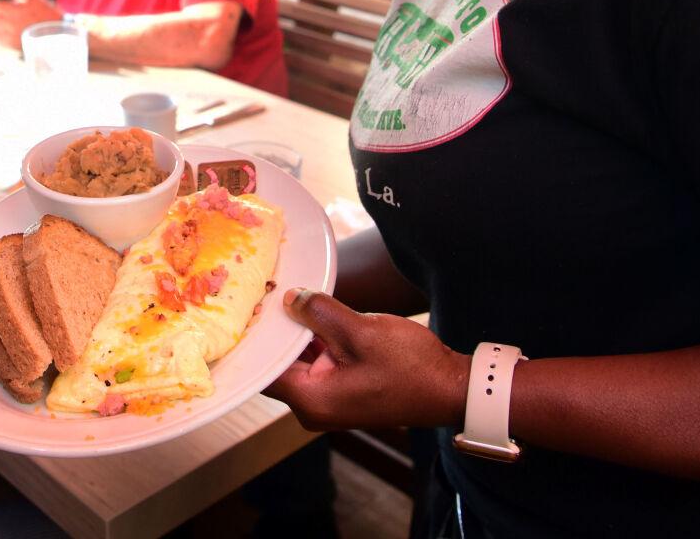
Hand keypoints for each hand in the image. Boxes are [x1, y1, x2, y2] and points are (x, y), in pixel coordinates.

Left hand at [263, 288, 467, 432]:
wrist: (450, 388)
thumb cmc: (411, 366)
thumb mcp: (361, 331)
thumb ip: (320, 312)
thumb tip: (289, 298)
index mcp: (311, 401)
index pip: (263, 369)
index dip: (255, 336)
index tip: (249, 305)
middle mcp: (313, 407)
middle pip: (277, 364)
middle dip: (275, 329)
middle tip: (263, 292)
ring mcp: (327, 400)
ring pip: (297, 361)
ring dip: (295, 332)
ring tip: (283, 295)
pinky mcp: (340, 390)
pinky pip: (315, 362)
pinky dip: (312, 340)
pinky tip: (310, 312)